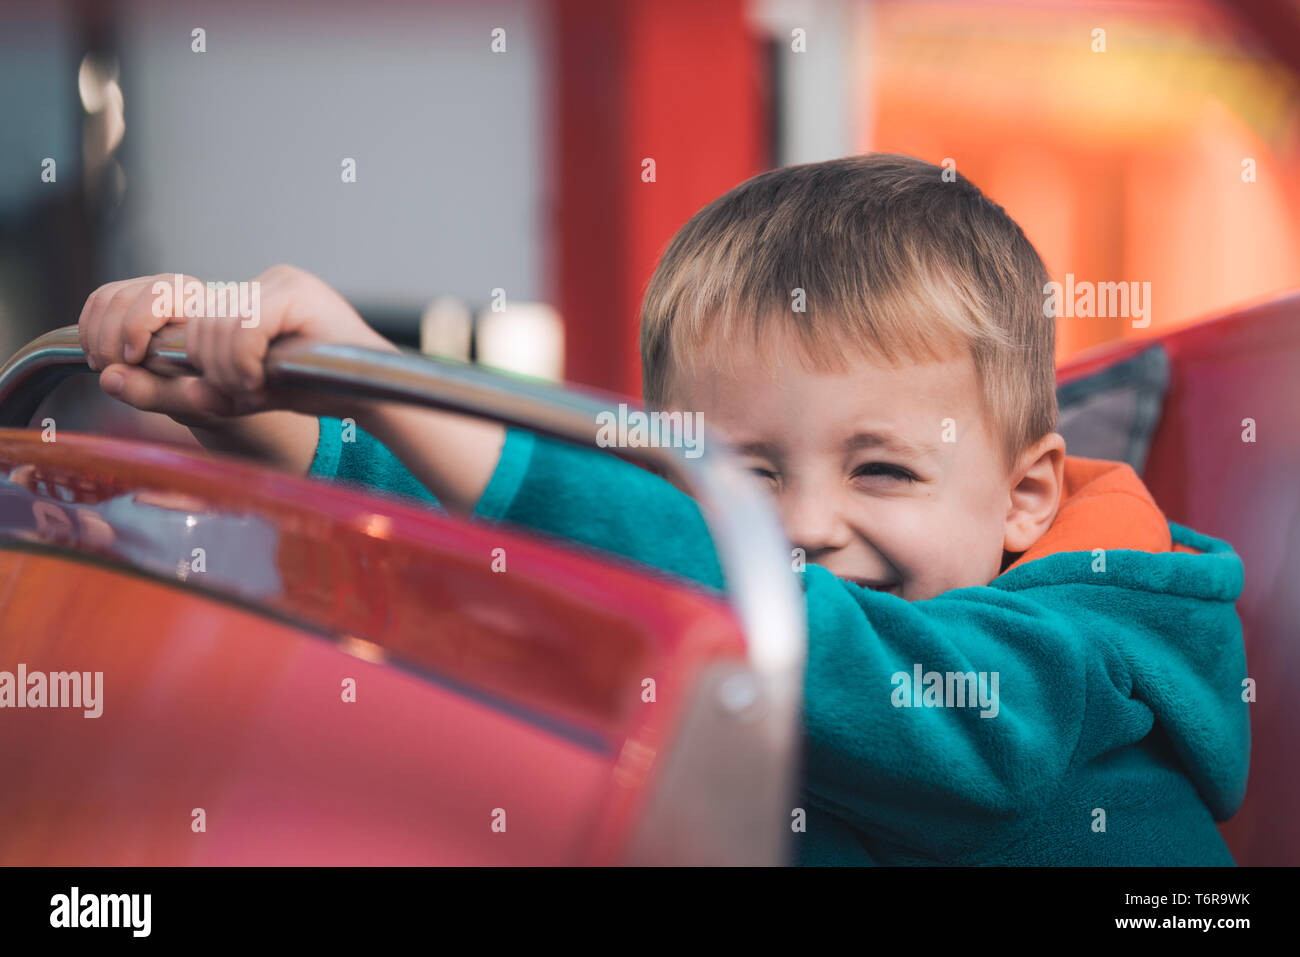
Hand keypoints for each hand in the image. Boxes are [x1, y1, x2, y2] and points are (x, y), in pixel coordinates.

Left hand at [78, 265, 394, 425]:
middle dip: (190, 360)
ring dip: (226, 372)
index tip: (118, 360)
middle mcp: (252, 284)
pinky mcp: (294, 291)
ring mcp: (274, 282)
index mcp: (233, 301)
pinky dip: (244, 363)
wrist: (371, 397)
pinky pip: (243, 327)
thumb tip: (108, 377)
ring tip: (255, 389)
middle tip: (226, 387)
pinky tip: (266, 381)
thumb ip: (167, 390)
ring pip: (211, 325)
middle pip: (182, 313)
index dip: (126, 321)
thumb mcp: (222, 397)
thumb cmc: (305, 395)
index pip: (158, 294)